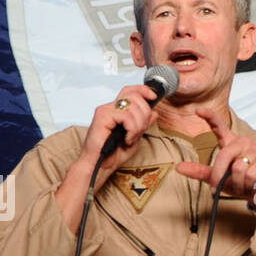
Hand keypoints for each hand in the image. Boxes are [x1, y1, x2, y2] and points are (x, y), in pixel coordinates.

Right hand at [56, 84, 159, 231]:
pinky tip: (126, 138)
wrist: (101, 165)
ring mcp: (105, 110)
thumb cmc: (114, 152)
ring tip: (132, 137)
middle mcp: (111, 107)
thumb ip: (144, 123)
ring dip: (139, 124)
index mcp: (118, 109)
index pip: (131, 90)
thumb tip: (154, 112)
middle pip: (135, 95)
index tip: (154, 97)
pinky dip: (132, 129)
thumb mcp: (136, 136)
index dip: (144, 90)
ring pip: (133, 106)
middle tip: (141, 129)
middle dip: (145, 112)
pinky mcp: (102, 116)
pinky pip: (126, 116)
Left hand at [175, 108, 255, 206]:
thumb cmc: (238, 182)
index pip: (219, 126)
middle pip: (225, 155)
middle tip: (222, 186)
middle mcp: (243, 142)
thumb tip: (179, 167)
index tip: (198, 110)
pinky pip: (250, 175)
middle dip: (220, 175)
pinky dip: (249, 185)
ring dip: (237, 183)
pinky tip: (254, 184)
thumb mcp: (217, 178)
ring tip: (243, 184)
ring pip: (238, 168)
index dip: (209, 117)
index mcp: (230, 143)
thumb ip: (199, 171)